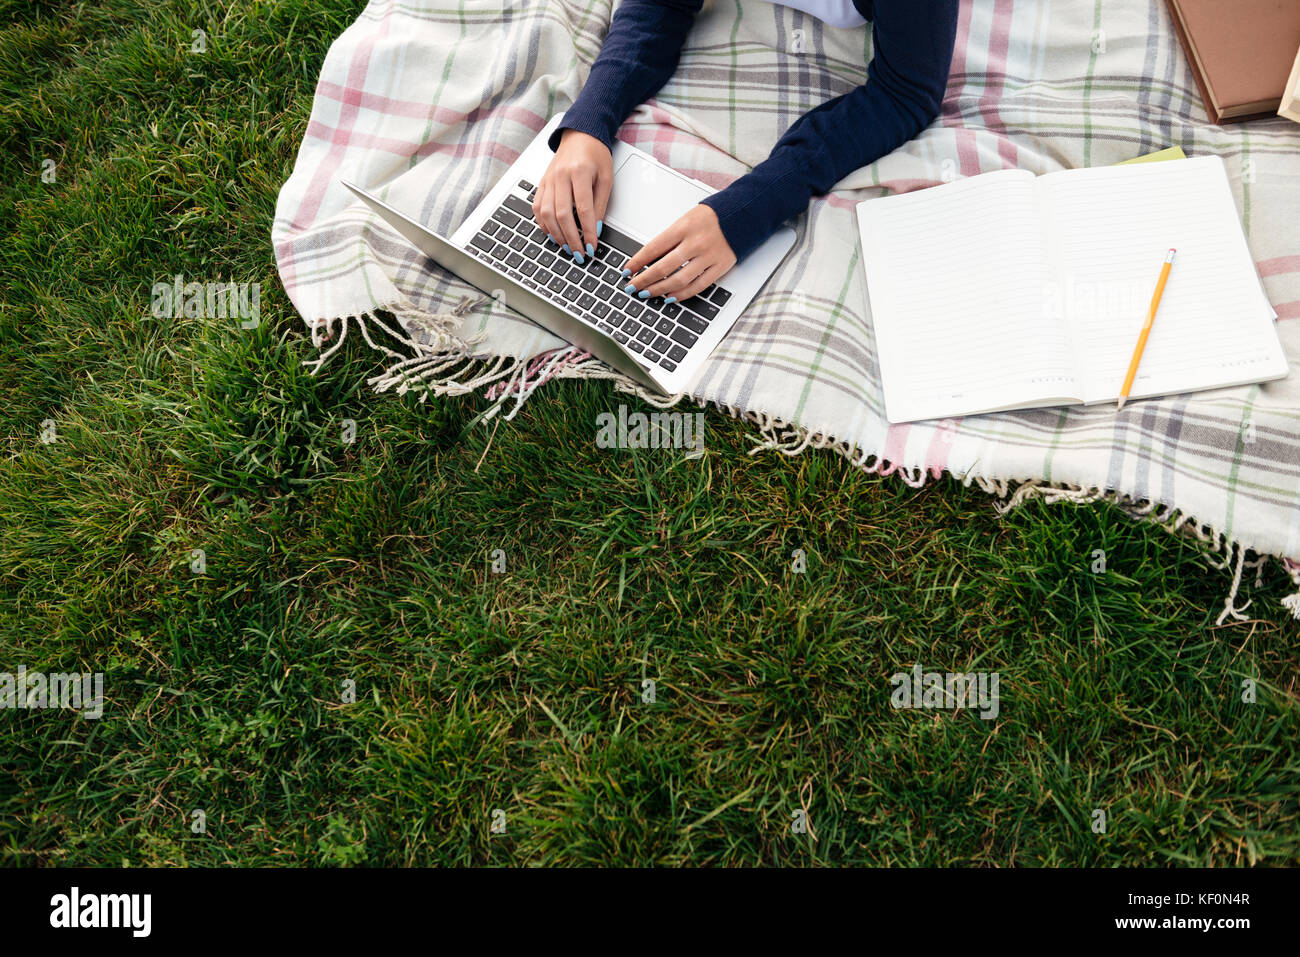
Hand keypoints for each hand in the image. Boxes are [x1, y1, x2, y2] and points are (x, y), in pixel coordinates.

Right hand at [534, 128, 611, 262]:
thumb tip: (595, 230)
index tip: (592, 247)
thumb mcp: (606, 178)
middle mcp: (560, 176)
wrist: (580, 135)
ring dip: (556, 234)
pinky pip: (537, 207)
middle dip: (571, 238)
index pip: (583, 209)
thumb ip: (600, 204)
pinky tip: (553, 234)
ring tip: (566, 248)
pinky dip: (543, 224)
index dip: (587, 231)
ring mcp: (548, 179)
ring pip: (546, 213)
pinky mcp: (542, 183)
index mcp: (580, 172)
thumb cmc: (596, 155)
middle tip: (579, 254)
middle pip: (562, 214)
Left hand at [622, 204, 735, 302]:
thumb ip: (669, 240)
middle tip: (632, 287)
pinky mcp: (720, 267)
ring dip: (659, 290)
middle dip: (643, 280)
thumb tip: (649, 260)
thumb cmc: (711, 216)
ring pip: (679, 280)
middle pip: (662, 268)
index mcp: (683, 227)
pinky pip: (698, 286)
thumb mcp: (685, 220)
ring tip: (647, 294)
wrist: (743, 214)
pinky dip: (682, 294)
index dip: (636, 262)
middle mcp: (695, 243)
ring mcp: (708, 257)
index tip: (626, 271)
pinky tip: (669, 297)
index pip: (653, 248)